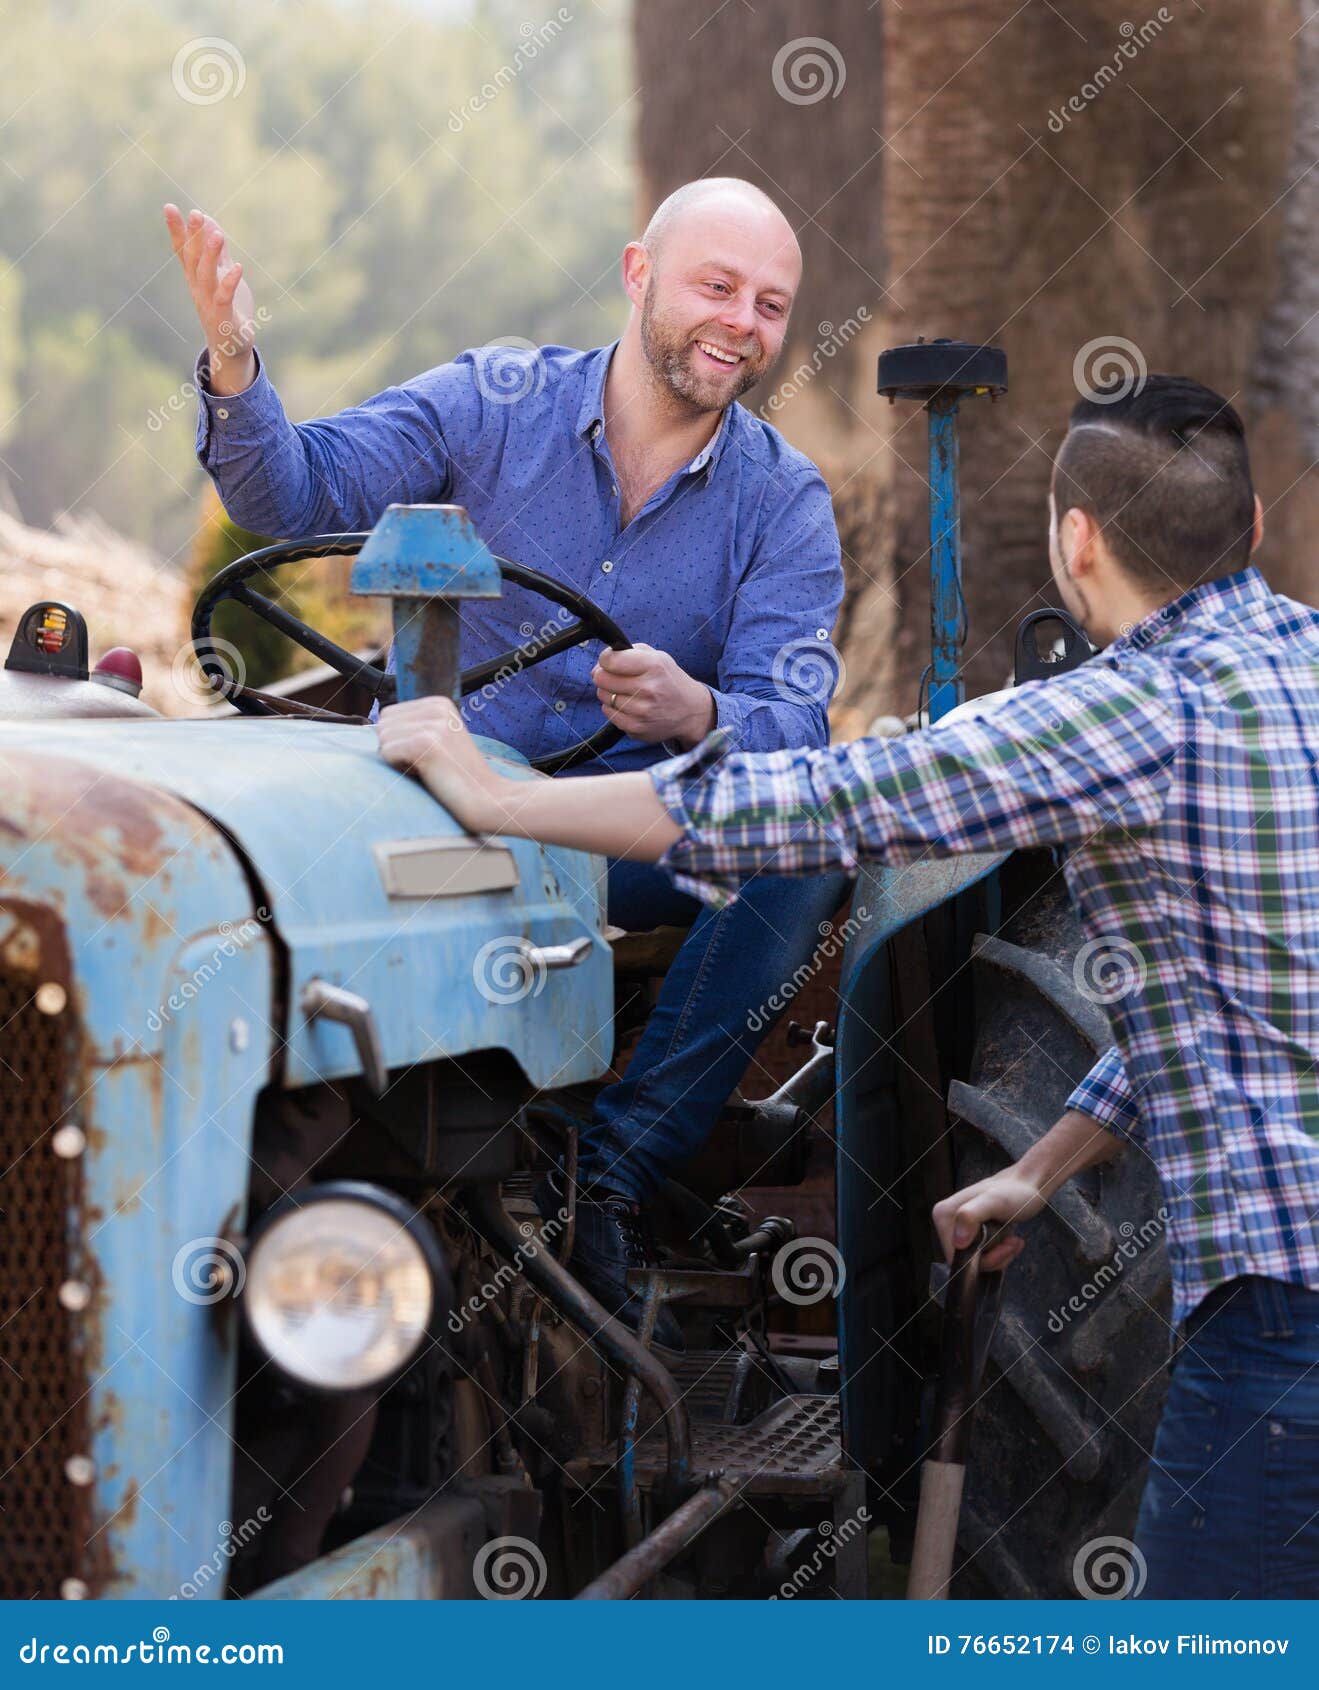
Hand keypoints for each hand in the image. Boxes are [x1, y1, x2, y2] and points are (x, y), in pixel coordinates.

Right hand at [163, 204, 256, 395]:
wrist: (231, 348)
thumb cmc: (228, 308)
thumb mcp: (222, 275)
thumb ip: (216, 250)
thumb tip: (208, 220)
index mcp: (195, 278)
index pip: (183, 250)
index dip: (176, 230)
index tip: (169, 207)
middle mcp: (198, 289)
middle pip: (193, 259)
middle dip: (194, 237)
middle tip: (195, 213)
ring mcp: (209, 304)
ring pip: (207, 277)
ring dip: (211, 256)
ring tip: (217, 235)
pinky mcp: (224, 318)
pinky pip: (225, 298)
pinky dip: (230, 283)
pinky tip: (238, 267)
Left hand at [377, 697, 505, 831]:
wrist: (487, 798)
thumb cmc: (458, 777)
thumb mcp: (440, 739)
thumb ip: (414, 726)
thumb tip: (376, 725)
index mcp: (439, 703)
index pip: (389, 714)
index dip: (400, 740)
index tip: (428, 754)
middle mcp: (436, 708)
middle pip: (383, 724)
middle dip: (395, 749)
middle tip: (427, 764)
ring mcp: (433, 724)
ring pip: (383, 739)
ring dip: (397, 761)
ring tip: (428, 770)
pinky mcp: (425, 742)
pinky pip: (386, 753)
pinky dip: (399, 769)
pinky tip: (426, 774)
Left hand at [593, 644, 715, 746]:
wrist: (690, 711)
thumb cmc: (669, 680)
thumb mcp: (657, 656)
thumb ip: (628, 652)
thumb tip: (598, 666)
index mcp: (654, 666)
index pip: (609, 660)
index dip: (606, 659)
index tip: (611, 661)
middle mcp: (648, 689)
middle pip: (601, 679)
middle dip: (605, 675)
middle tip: (616, 677)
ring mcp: (641, 711)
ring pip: (603, 696)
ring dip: (610, 692)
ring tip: (626, 691)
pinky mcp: (636, 728)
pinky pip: (608, 713)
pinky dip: (614, 708)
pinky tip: (629, 705)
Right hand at [932, 1165, 1047, 1271]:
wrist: (1026, 1186)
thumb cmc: (1013, 1192)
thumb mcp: (993, 1201)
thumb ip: (971, 1216)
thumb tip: (958, 1242)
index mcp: (944, 1214)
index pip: (955, 1257)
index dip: (981, 1260)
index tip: (1004, 1247)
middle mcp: (947, 1222)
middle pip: (966, 1260)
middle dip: (994, 1257)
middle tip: (1012, 1242)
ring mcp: (959, 1228)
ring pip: (976, 1261)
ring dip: (1000, 1255)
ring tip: (1014, 1240)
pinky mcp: (972, 1233)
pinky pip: (983, 1256)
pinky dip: (1001, 1252)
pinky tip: (1013, 1240)